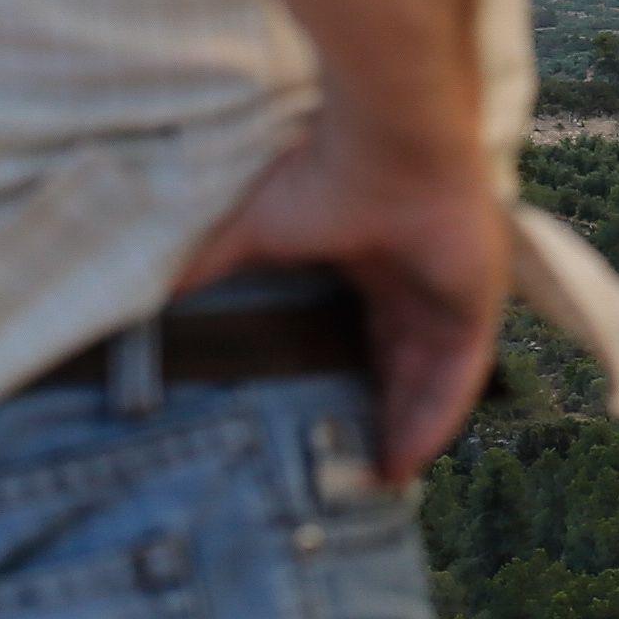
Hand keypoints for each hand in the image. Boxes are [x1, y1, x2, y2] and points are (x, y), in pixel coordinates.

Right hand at [180, 115, 516, 472]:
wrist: (386, 140)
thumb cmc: (321, 174)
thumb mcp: (249, 233)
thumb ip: (205, 267)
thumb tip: (141, 292)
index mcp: (374, 263)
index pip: (367, 336)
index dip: (349, 382)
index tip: (324, 426)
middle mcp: (416, 282)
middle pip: (403, 368)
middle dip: (381, 417)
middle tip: (353, 469)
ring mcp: (451, 294)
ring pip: (432, 383)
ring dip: (409, 429)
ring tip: (379, 479)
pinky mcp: (477, 305)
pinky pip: (460, 379)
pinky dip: (436, 420)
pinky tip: (409, 459)